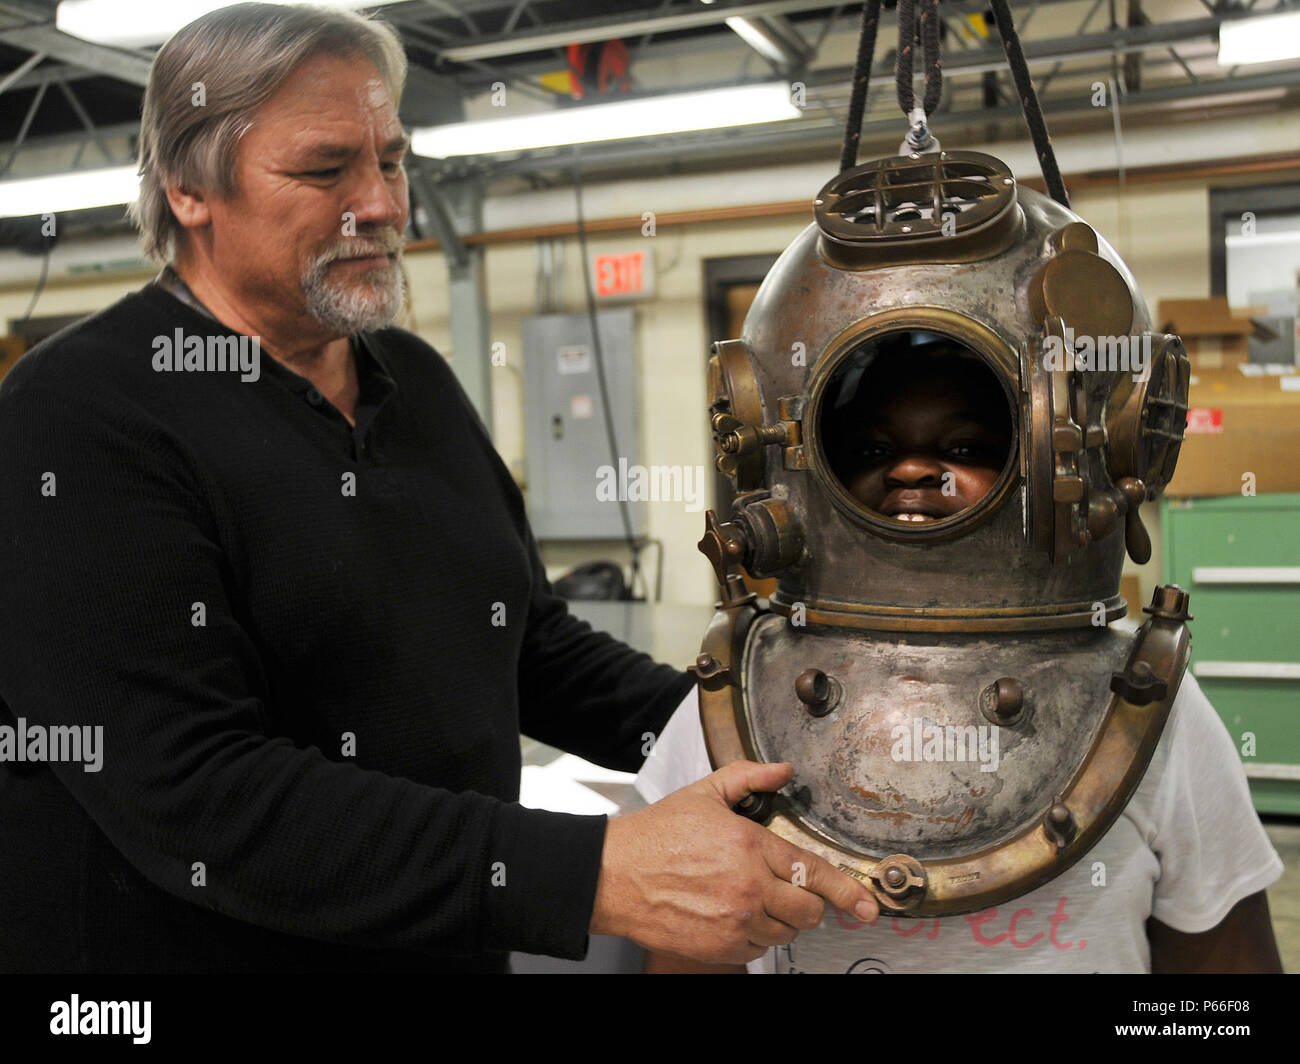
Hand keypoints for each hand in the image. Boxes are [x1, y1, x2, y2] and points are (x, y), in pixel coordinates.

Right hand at [590, 760, 879, 963]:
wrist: (614, 875)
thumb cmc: (657, 835)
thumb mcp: (704, 794)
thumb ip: (748, 778)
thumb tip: (783, 770)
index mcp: (751, 845)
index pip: (814, 871)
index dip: (848, 891)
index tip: (867, 905)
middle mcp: (750, 887)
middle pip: (809, 910)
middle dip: (808, 903)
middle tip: (789, 891)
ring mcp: (736, 922)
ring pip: (787, 932)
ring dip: (781, 920)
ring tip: (753, 899)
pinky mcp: (720, 947)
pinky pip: (759, 951)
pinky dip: (756, 937)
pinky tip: (735, 916)